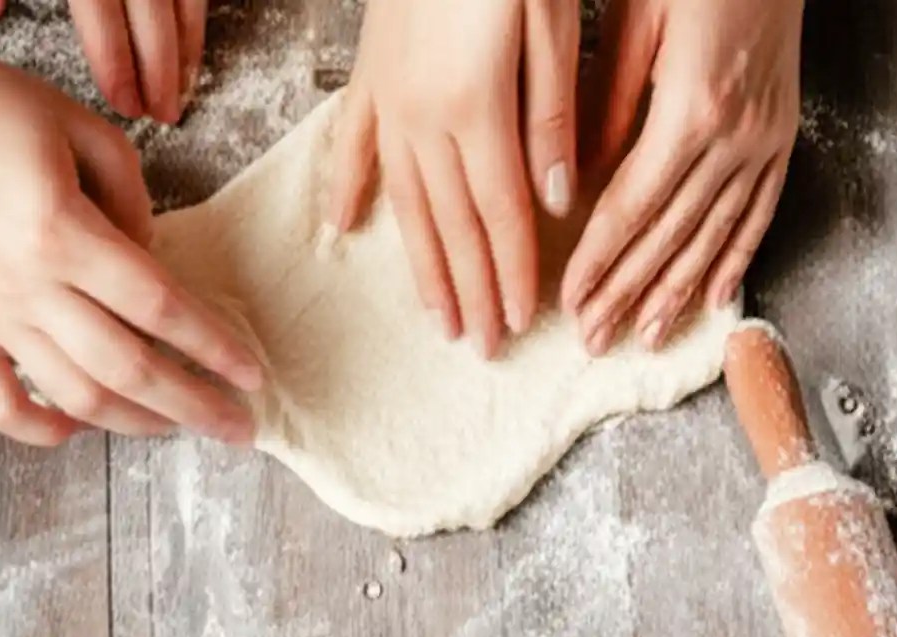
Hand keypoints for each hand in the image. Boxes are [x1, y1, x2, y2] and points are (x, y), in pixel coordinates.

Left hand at [0, 0, 206, 121]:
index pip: (101, 12)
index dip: (117, 61)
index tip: (126, 105)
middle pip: (151, 13)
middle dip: (161, 68)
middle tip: (162, 116)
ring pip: (181, 1)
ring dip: (187, 50)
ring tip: (182, 94)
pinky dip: (196, 23)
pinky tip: (191, 54)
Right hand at [0, 47, 260, 445]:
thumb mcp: (88, 131)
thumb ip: (135, 203)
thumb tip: (156, 268)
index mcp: (61, 231)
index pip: (158, 306)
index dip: (212, 346)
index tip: (252, 375)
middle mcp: (25, 286)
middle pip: (126, 368)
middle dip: (193, 406)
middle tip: (238, 428)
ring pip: (73, 396)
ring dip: (135, 423)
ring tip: (177, 426)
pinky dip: (42, 430)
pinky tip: (79, 427)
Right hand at [328, 0, 580, 356]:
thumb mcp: (551, 20)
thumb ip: (552, 116)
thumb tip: (553, 200)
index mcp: (475, 105)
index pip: (501, 212)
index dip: (513, 272)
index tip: (522, 321)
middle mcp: (423, 115)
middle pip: (452, 223)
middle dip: (471, 289)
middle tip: (480, 344)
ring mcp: (388, 99)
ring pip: (406, 201)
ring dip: (422, 263)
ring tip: (434, 316)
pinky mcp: (370, 76)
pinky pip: (354, 146)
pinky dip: (349, 190)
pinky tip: (343, 230)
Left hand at [566, 0, 802, 353]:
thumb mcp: (634, 23)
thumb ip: (603, 103)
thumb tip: (575, 178)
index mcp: (691, 110)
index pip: (631, 207)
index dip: (599, 260)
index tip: (569, 299)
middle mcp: (735, 137)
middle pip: (670, 235)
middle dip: (627, 292)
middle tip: (592, 338)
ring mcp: (765, 140)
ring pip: (715, 235)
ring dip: (676, 292)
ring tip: (642, 336)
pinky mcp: (782, 135)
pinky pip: (759, 212)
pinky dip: (735, 258)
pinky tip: (715, 297)